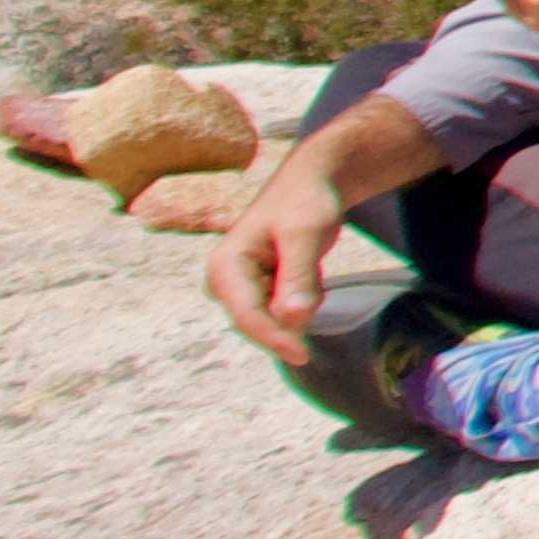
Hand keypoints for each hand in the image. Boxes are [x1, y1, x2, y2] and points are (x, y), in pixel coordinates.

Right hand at [204, 161, 350, 366]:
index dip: (274, 338)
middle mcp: (224, 282)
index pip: (246, 316)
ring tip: (308, 262)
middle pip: (258, 323)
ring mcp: (241, 289)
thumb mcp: (305, 232)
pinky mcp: (259, 292)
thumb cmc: (305, 202)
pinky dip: (304, 297)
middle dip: (292, 314)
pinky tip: (308, 268)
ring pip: (275, 321)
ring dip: (300, 302)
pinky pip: (286, 312)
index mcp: (224, 266)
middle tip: (314, 276)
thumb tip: (291, 318)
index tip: (302, 354)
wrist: (312, 185)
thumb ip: (298, 274)